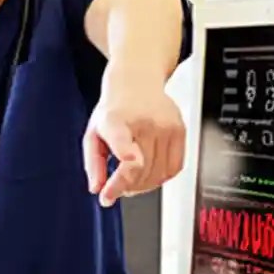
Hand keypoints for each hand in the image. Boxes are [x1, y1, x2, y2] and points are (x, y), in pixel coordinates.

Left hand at [83, 74, 184, 206]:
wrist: (137, 82)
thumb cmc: (114, 110)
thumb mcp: (93, 134)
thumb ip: (93, 163)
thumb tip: (97, 188)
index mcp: (115, 121)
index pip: (123, 143)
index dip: (124, 159)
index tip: (119, 175)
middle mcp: (144, 122)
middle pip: (139, 170)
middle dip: (125, 188)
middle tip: (115, 190)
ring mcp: (165, 127)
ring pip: (157, 174)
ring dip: (142, 187)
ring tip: (130, 182)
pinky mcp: (180, 131)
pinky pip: (174, 168)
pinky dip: (160, 179)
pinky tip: (148, 175)